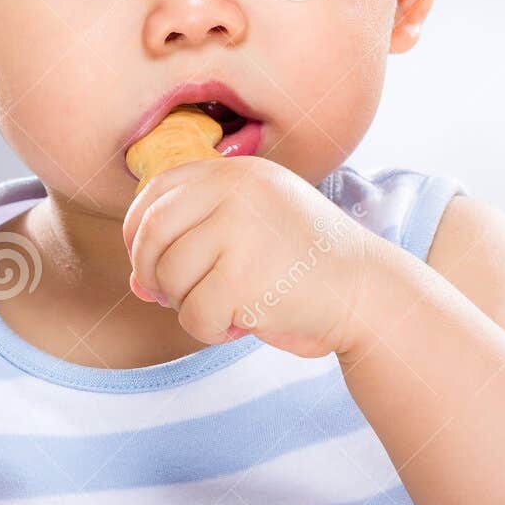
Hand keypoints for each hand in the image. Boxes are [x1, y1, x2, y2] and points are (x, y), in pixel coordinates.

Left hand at [122, 156, 370, 356]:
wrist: (367, 291)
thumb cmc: (304, 266)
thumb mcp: (250, 234)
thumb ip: (194, 244)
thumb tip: (137, 283)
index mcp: (236, 174)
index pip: (156, 192)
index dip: (137, 231)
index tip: (148, 262)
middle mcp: (235, 192)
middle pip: (152, 234)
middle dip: (153, 274)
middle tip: (174, 297)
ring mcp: (239, 232)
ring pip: (168, 278)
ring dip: (186, 306)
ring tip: (224, 308)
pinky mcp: (244, 278)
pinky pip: (193, 315)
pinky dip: (210, 330)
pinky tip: (241, 324)